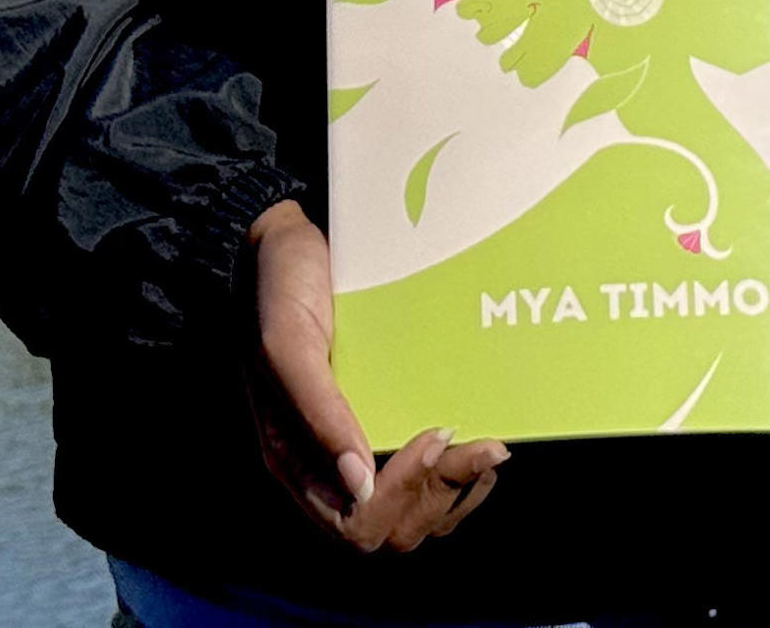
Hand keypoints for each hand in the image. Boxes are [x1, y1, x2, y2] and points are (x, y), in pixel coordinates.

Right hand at [243, 201, 507, 551]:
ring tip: (489, 448)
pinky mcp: (384, 425)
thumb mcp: (288, 341)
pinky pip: (426, 481)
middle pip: (391, 528)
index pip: (353, 523)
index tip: (436, 434)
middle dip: (439, 494)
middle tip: (482, 445)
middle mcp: (326, 466)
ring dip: (457, 491)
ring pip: (414, 513)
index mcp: (294, 457)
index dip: (400, 495)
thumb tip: (358, 484)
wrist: (290, 241)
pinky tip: (478, 440)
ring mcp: (358, 449)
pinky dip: (458, 475)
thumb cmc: (281, 288)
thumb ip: (316, 411)